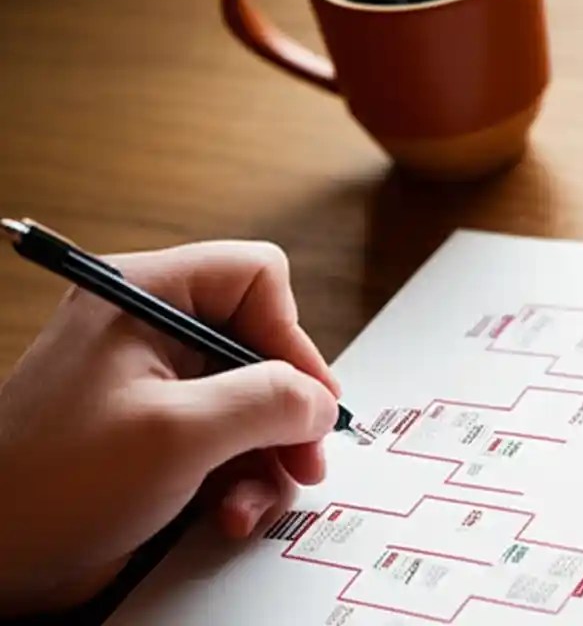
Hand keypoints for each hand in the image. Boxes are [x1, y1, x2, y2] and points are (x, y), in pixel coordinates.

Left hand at [0, 241, 340, 617]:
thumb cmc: (52, 485)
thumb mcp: (178, 434)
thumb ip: (267, 401)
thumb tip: (321, 401)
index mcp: (142, 297)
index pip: (255, 278)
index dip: (290, 335)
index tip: (307, 397)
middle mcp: (151, 332)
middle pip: (263, 346)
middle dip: (287, 411)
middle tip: (304, 458)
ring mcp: (156, 386)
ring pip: (255, 403)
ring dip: (267, 457)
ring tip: (249, 503)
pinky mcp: (159, 436)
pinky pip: (230, 442)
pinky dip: (242, 480)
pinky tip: (227, 513)